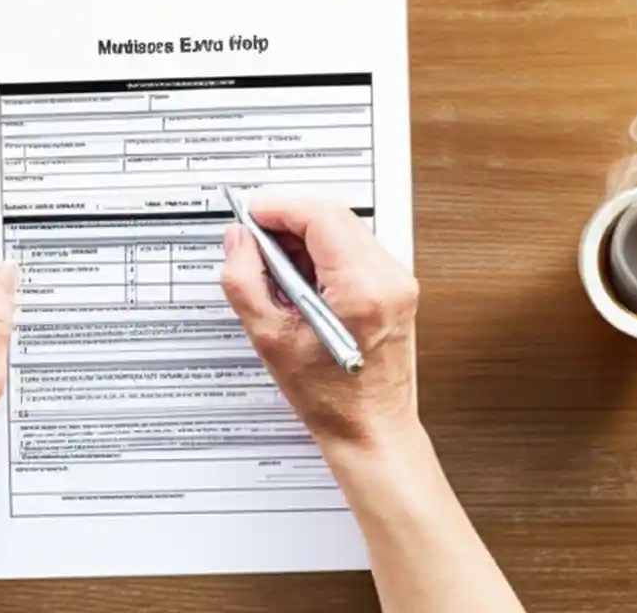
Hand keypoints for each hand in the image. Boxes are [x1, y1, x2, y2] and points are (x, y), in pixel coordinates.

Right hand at [220, 197, 418, 452]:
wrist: (370, 429)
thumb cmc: (331, 399)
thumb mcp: (270, 339)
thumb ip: (244, 281)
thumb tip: (238, 241)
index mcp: (361, 289)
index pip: (319, 216)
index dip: (278, 208)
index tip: (251, 215)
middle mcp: (388, 279)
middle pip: (334, 215)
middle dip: (288, 220)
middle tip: (256, 241)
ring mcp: (397, 282)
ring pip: (344, 228)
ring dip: (305, 236)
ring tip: (276, 268)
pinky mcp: (396, 288)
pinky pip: (355, 249)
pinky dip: (323, 252)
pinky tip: (302, 280)